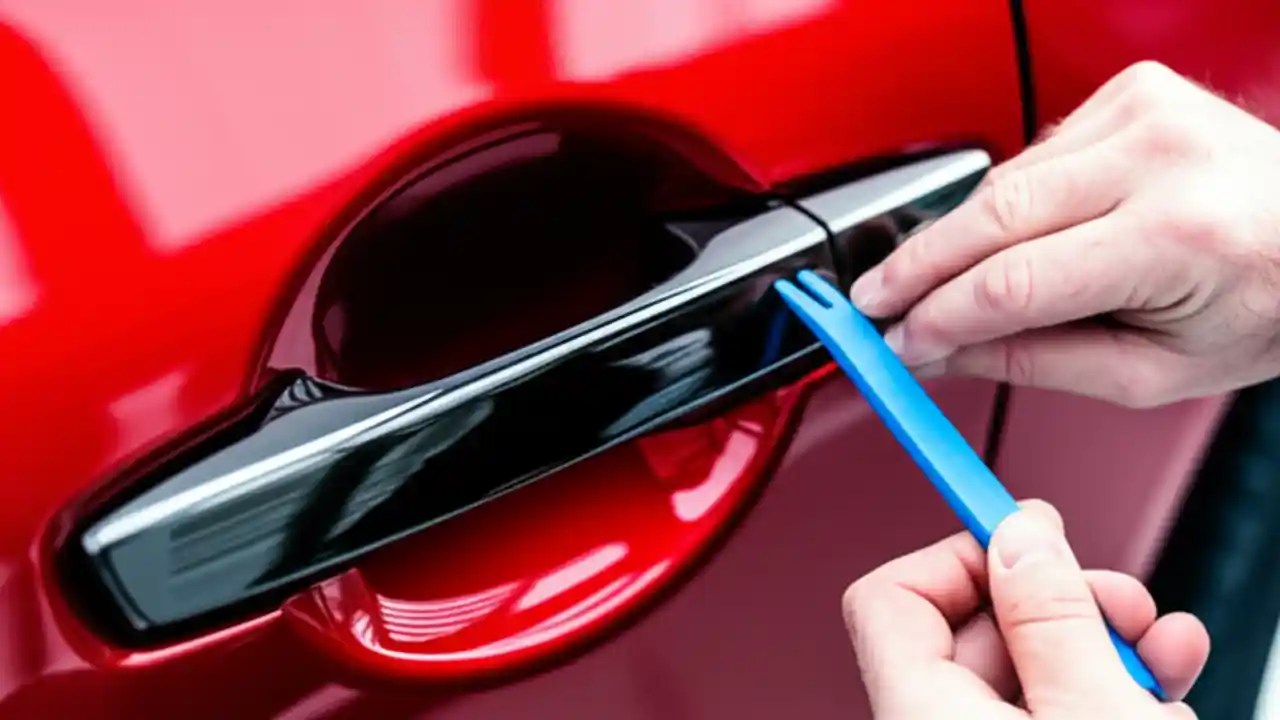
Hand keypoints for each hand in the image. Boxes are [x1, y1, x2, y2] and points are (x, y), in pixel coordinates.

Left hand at [843, 502, 1209, 717]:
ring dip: (1097, 644)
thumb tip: (1022, 536)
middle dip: (1056, 597)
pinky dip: (1099, 689)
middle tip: (1118, 597)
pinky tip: (1158, 681)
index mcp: (919, 710)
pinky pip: (1045, 710)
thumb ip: (1051, 617)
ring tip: (1158, 648)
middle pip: (970, 626)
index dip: (959, 549)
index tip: (1016, 526)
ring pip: (1022, 669)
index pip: (889, 595)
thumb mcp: (1093, 710)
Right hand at [850, 61, 1279, 406]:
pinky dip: (1008, 203)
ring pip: (1000, 183)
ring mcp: (1143, 110)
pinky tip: (1019, 237)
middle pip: (991, 216)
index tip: (895, 342)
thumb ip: (1035, 361)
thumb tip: (941, 351)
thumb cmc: (1264, 304)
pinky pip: (1029, 156)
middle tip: (870, 306)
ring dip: (960, 238)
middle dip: (915, 268)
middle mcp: (1160, 157)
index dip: (937, 317)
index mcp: (1177, 238)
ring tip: (939, 286)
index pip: (1013, 282)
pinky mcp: (1129, 91)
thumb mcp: (1154, 372)